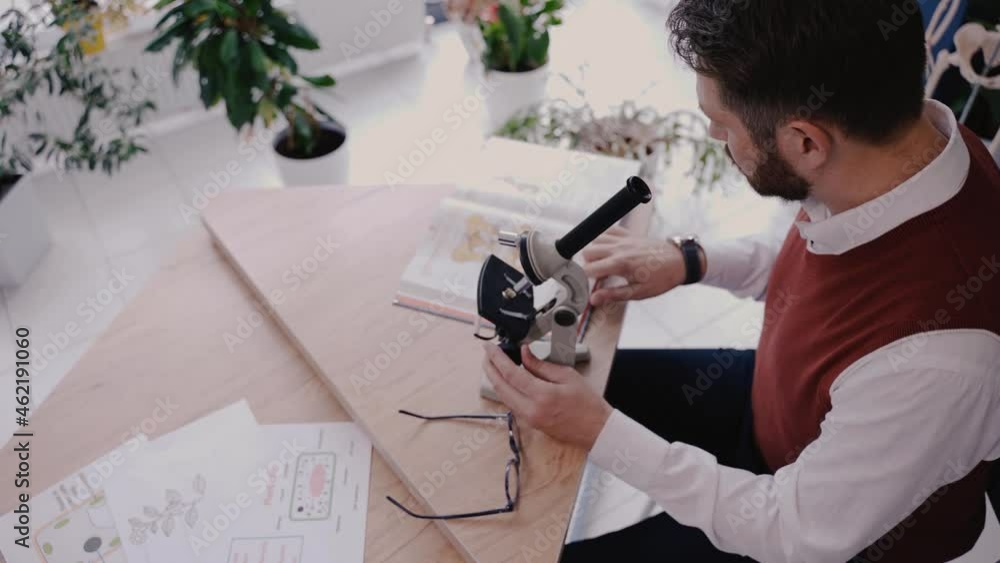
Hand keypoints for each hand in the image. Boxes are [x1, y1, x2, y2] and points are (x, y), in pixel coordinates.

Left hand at [482, 343, 612, 449]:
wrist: (597, 430)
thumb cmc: (588, 404)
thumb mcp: (567, 376)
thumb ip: (541, 365)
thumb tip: (524, 353)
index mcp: (542, 396)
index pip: (510, 373)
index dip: (496, 358)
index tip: (489, 348)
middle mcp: (531, 410)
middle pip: (500, 387)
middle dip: (490, 369)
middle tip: (487, 355)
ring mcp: (530, 419)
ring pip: (503, 397)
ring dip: (496, 380)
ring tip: (494, 364)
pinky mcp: (531, 424)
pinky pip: (512, 404)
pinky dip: (506, 390)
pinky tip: (507, 380)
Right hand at [582, 226, 696, 305]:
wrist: (679, 262)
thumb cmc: (662, 278)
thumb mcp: (638, 292)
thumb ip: (613, 295)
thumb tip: (594, 299)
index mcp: (620, 264)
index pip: (589, 269)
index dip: (585, 278)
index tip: (590, 284)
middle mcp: (619, 248)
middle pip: (588, 252)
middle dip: (588, 264)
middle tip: (598, 275)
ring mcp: (624, 239)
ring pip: (595, 240)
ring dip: (595, 251)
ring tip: (603, 262)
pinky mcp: (629, 234)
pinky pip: (608, 230)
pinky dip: (604, 238)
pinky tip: (609, 249)